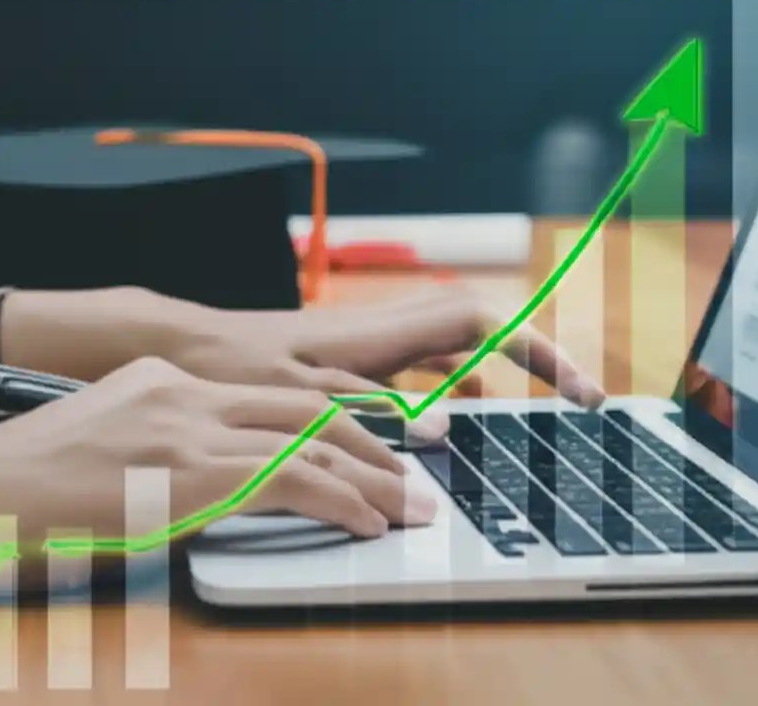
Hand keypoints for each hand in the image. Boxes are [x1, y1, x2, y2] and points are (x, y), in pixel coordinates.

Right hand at [0, 357, 437, 542]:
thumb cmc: (23, 490)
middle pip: (308, 407)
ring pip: (313, 439)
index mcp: (166, 378)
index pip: (274, 396)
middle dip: (372, 444)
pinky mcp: (189, 470)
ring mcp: (188, 425)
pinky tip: (367, 523)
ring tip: (409, 508)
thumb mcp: (107, 449)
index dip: (334, 423)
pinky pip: (292, 478)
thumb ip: (167, 453)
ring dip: (373, 477)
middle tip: (412, 478)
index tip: (371, 449)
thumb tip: (223, 486)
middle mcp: (186, 388)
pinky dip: (342, 500)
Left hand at [163, 283, 605, 407]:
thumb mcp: (296, 397)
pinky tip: (448, 429)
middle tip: (574, 401)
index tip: (577, 389)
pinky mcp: (351, 364)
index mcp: (377, 334)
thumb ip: (370, 411)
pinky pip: (420, 372)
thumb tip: (444, 432)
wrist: (181, 345)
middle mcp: (382, 333)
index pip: (480, 324)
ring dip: (496, 376)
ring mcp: (370, 347)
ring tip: (530, 418)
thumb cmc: (229, 366)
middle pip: (482, 330)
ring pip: (454, 351)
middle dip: (534, 358)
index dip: (535, 350)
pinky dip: (448, 394)